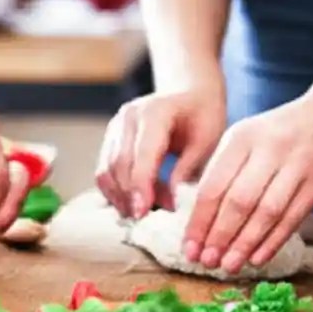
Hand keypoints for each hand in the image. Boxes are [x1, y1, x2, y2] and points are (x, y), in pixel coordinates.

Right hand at [95, 87, 225, 217]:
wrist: (190, 92)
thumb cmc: (203, 115)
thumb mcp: (206, 141)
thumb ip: (187, 170)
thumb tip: (171, 203)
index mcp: (155, 112)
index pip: (141, 156)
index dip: (140, 187)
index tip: (143, 213)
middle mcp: (128, 116)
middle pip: (118, 165)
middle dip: (129, 197)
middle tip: (147, 219)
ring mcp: (115, 126)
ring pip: (106, 170)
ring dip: (121, 196)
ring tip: (146, 210)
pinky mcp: (111, 138)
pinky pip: (105, 170)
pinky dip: (117, 190)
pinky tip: (136, 201)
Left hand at [184, 98, 312, 271]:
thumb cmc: (280, 132)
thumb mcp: (246, 138)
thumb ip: (224, 171)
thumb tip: (199, 220)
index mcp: (242, 138)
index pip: (214, 185)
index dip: (200, 221)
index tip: (189, 247)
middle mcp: (269, 150)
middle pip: (238, 201)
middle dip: (219, 236)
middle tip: (207, 261)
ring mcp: (297, 166)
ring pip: (266, 213)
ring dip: (245, 244)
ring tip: (229, 266)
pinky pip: (292, 218)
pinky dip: (273, 242)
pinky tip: (257, 259)